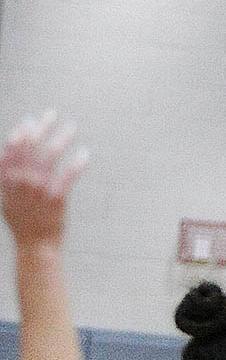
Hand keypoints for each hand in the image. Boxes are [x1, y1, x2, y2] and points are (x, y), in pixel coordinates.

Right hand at [0, 112, 86, 245]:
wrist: (35, 245)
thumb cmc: (22, 221)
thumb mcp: (5, 196)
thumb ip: (5, 175)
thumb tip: (7, 152)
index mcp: (7, 179)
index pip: (12, 147)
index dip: (22, 132)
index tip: (31, 120)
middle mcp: (21, 180)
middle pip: (31, 145)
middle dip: (41, 126)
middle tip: (51, 114)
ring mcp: (38, 188)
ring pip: (50, 155)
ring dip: (61, 137)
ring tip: (71, 127)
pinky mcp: (56, 198)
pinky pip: (67, 174)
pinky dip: (76, 162)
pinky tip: (84, 152)